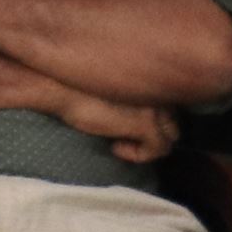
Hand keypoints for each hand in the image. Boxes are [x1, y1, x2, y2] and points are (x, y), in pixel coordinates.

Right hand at [51, 86, 178, 163]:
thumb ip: (127, 95)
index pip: (169, 105)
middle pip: (173, 121)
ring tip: (119, 143)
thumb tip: (131, 115)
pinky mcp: (146, 126)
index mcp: (151, 77)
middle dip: (153, 133)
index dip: (150, 119)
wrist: (58, 87)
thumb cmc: (73, 84)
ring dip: (146, 145)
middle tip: (125, 137)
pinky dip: (137, 154)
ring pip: (170, 137)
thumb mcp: (108, 87)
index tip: (126, 125)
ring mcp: (156, 108)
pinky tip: (115, 148)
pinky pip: (157, 149)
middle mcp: (160, 91)